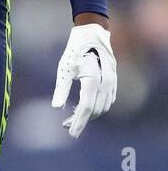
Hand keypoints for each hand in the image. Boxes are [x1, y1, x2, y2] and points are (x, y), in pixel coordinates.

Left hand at [51, 22, 115, 137]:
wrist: (92, 35)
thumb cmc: (75, 51)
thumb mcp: (64, 69)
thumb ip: (61, 89)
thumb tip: (56, 108)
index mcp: (92, 80)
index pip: (86, 108)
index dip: (78, 122)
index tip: (71, 134)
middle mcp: (106, 83)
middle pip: (95, 110)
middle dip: (81, 120)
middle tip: (65, 124)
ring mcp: (112, 83)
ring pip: (103, 107)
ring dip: (89, 115)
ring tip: (72, 117)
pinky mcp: (114, 82)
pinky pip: (107, 101)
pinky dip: (97, 107)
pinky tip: (84, 108)